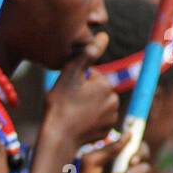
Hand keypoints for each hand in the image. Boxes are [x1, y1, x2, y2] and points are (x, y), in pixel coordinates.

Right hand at [41, 34, 116, 149]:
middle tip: (68, 102)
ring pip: (99, 105)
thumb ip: (87, 54)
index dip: (77, 81)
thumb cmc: (60, 105)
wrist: (58, 137)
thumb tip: (104, 35)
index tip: (67, 92)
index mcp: (106, 85)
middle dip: (85, 94)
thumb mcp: (69, 75)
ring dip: (88, 106)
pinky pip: (99, 119)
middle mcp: (114, 100)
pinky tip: (78, 123)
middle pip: (98, 91)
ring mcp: (112, 117)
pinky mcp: (107, 131)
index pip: (92, 76)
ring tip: (73, 113)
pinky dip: (90, 120)